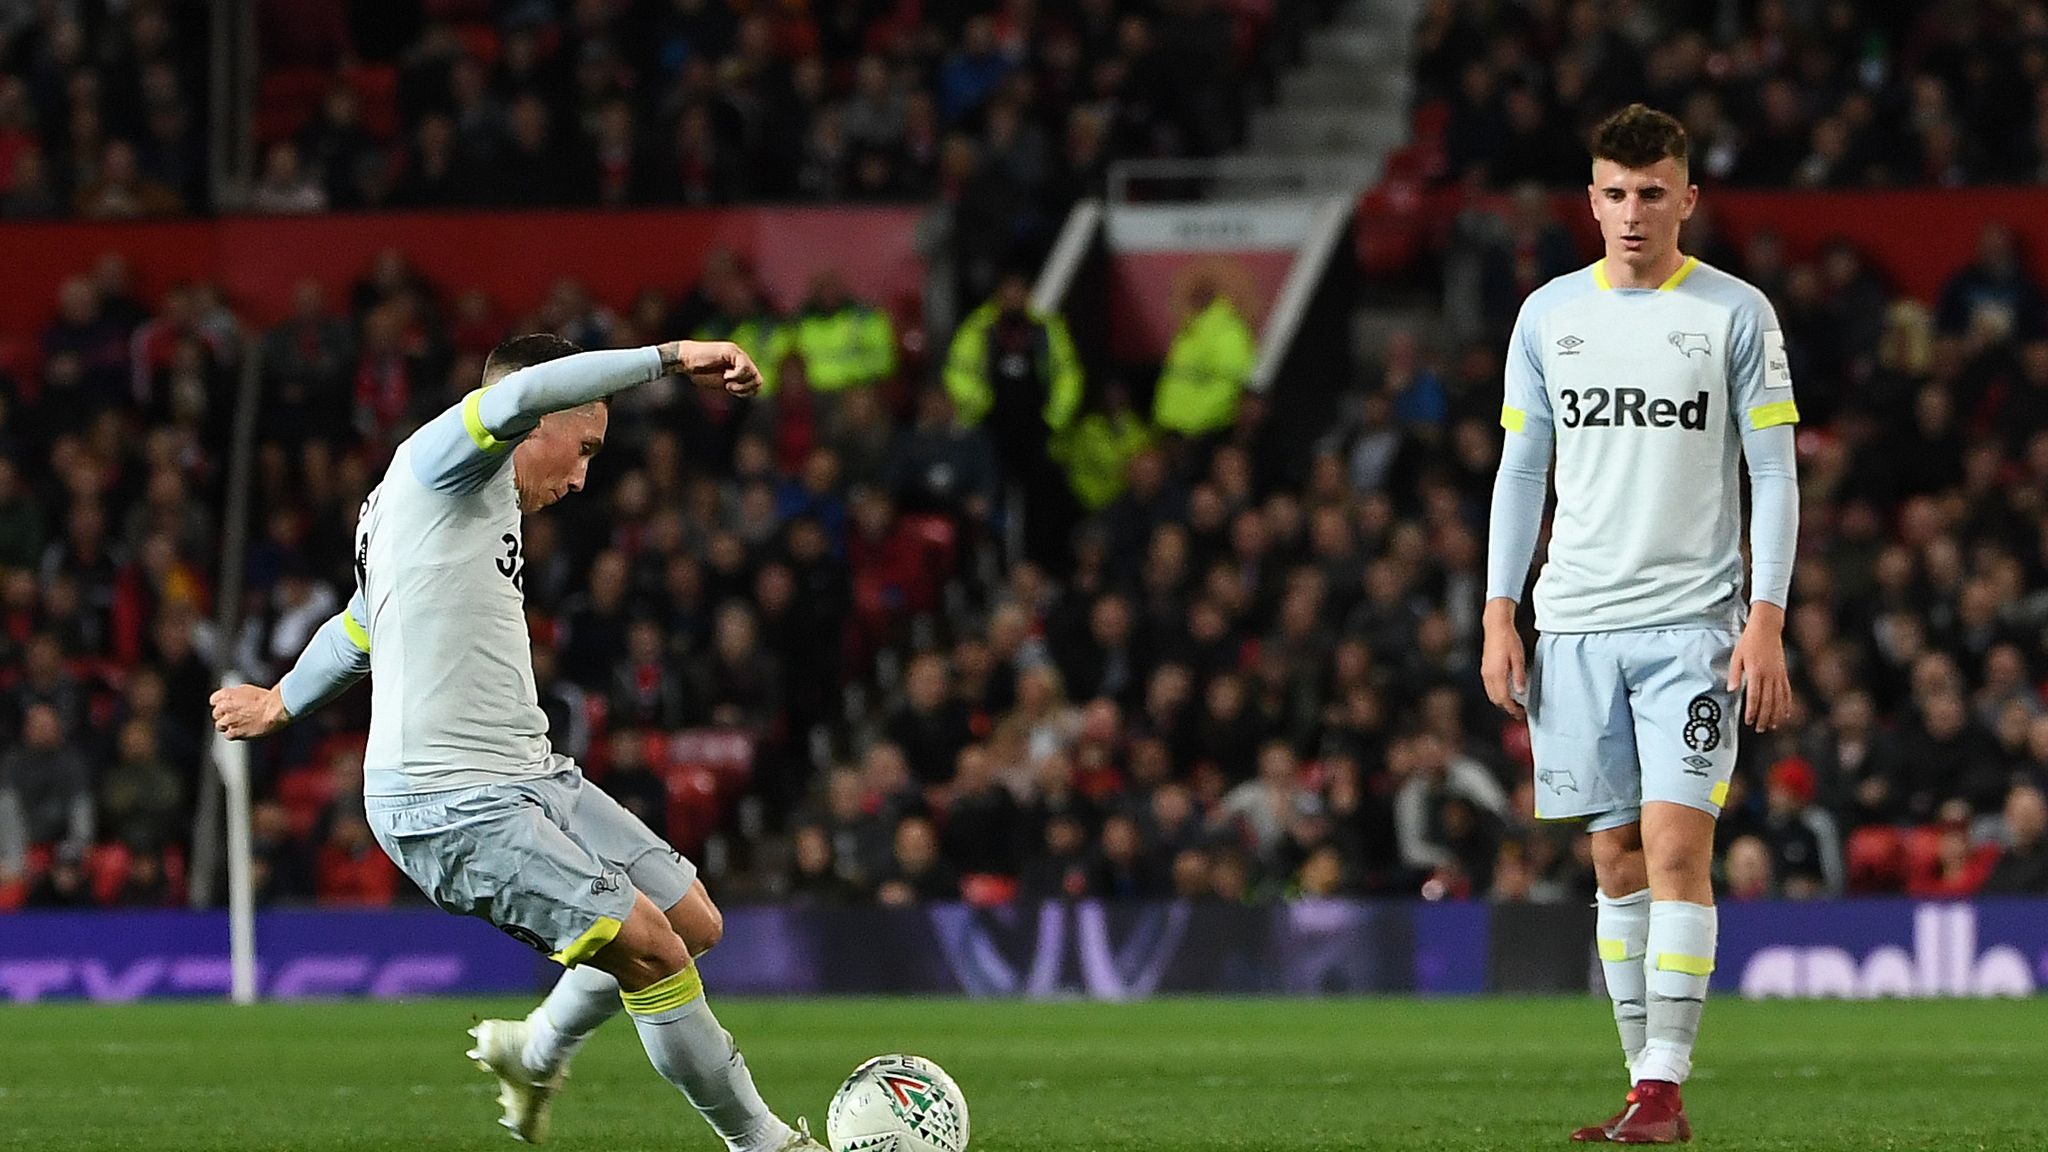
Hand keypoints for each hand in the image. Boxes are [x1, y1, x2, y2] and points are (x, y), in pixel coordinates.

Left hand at [210, 684, 290, 739]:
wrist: (274, 709)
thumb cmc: (266, 698)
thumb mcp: (247, 690)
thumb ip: (235, 695)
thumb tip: (232, 699)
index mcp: (227, 694)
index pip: (214, 700)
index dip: (220, 704)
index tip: (226, 707)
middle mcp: (225, 707)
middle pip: (216, 714)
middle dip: (224, 715)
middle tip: (234, 716)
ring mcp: (229, 720)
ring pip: (220, 726)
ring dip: (227, 725)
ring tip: (238, 724)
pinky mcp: (235, 732)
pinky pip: (228, 735)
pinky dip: (233, 734)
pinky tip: (241, 731)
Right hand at [661, 340, 760, 396]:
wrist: (685, 360)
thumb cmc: (699, 372)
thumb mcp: (721, 382)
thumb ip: (736, 385)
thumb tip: (754, 391)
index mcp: (740, 366)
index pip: (756, 382)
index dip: (747, 391)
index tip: (731, 391)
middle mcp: (741, 358)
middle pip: (758, 379)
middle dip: (746, 389)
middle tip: (730, 388)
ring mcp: (737, 353)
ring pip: (752, 373)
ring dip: (740, 384)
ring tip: (727, 383)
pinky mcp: (731, 351)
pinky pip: (744, 367)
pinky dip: (736, 376)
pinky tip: (726, 376)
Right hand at [1480, 599, 1527, 719]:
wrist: (1496, 626)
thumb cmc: (1508, 639)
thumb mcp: (1518, 658)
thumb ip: (1519, 676)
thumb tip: (1520, 692)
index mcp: (1496, 674)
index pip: (1503, 699)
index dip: (1512, 709)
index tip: (1521, 713)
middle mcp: (1488, 675)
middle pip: (1495, 700)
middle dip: (1507, 708)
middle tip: (1519, 712)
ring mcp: (1485, 673)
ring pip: (1491, 695)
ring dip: (1502, 702)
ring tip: (1514, 705)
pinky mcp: (1485, 669)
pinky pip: (1489, 688)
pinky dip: (1498, 694)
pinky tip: (1507, 693)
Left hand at [1729, 603, 1790, 730]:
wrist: (1767, 628)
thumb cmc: (1749, 641)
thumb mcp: (1736, 656)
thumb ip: (1734, 674)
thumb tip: (1731, 690)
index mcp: (1756, 671)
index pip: (1754, 697)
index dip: (1752, 711)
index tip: (1749, 721)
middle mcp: (1769, 675)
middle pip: (1768, 702)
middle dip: (1764, 717)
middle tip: (1760, 729)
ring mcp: (1778, 675)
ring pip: (1779, 699)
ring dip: (1775, 714)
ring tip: (1772, 726)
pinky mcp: (1784, 673)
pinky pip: (1787, 692)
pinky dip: (1786, 704)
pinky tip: (1785, 714)